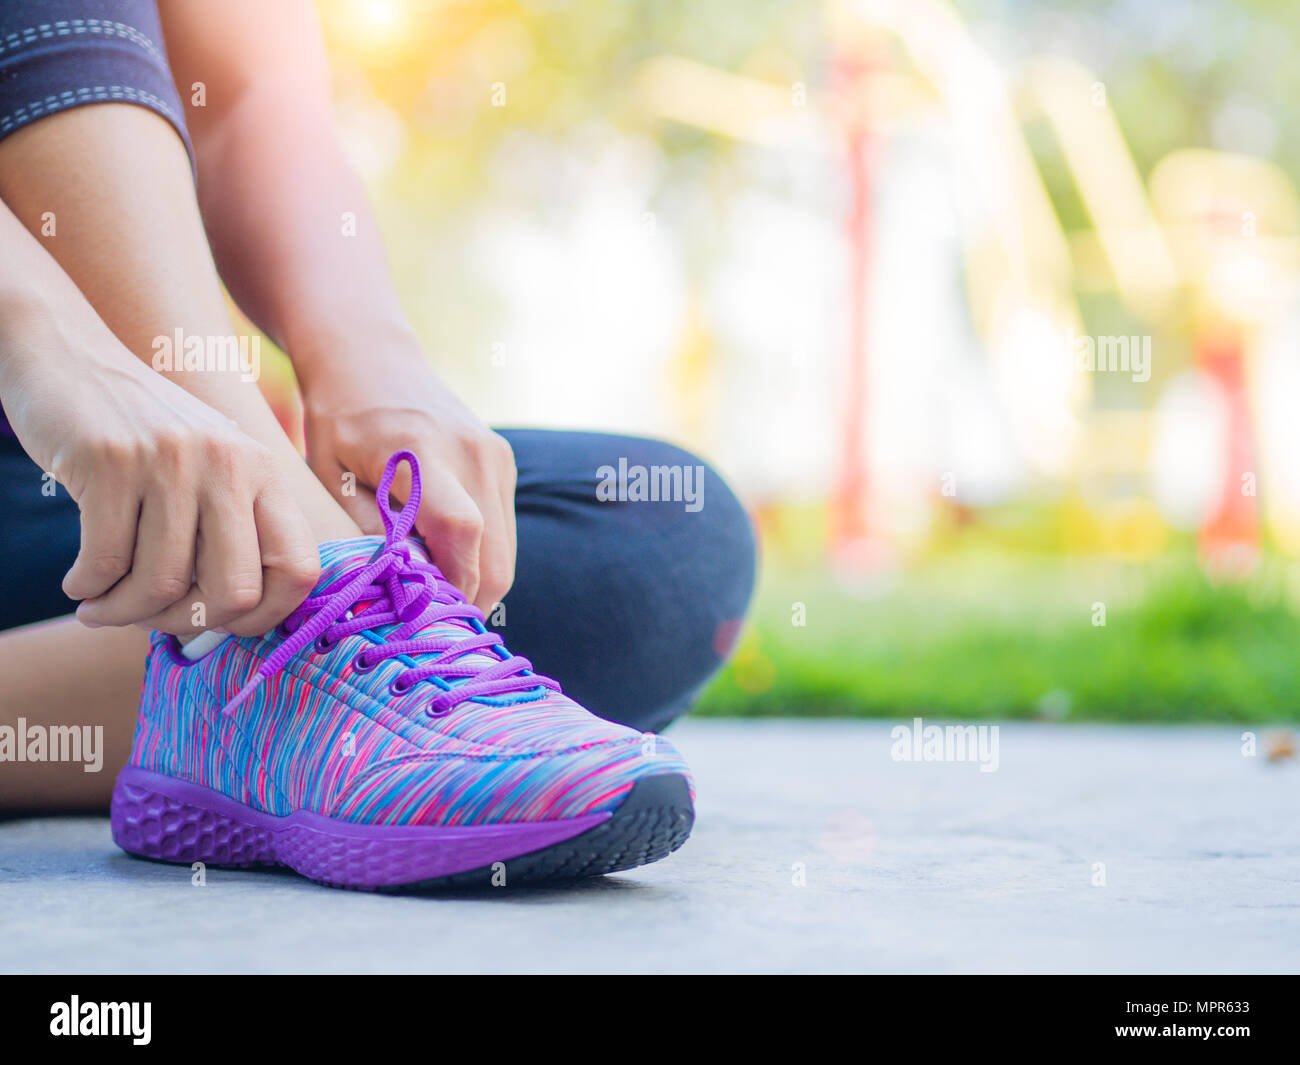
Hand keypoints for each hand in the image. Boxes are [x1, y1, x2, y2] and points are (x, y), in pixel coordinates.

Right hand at [1, 316, 319, 635]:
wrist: (68, 357)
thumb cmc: (141, 433)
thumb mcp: (208, 465)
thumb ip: (229, 529)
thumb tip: (233, 621)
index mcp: (262, 471)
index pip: (299, 568)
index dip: (267, 617)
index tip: (222, 627)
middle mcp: (228, 464)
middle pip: (235, 592)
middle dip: (189, 624)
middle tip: (152, 620)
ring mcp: (171, 460)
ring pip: (163, 584)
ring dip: (124, 611)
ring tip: (101, 607)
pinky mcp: (111, 462)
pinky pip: (107, 562)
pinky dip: (88, 588)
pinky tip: (80, 584)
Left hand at [301, 350, 515, 612]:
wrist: (371, 357)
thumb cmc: (339, 419)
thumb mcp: (332, 476)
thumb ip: (369, 532)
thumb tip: (401, 591)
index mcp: (422, 452)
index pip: (461, 532)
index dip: (452, 584)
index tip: (424, 614)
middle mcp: (473, 453)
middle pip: (495, 558)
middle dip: (466, 600)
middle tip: (424, 618)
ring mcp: (496, 457)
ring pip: (505, 554)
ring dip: (474, 581)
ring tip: (429, 587)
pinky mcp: (503, 463)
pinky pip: (503, 532)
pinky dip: (479, 556)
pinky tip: (441, 555)